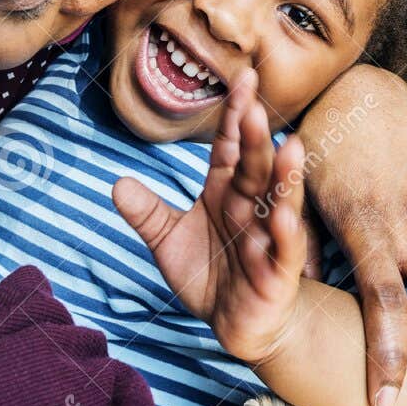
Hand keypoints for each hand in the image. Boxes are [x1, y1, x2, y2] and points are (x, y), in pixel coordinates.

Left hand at [112, 71, 308, 365]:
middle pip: (254, 167)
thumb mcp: (169, 241)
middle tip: (254, 104)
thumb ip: (147, 213)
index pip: (231, 147)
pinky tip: (282, 213)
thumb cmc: (210, 274)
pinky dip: (284, 231)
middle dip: (255, 137)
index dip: (234, 117)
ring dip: (284, 176)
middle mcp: (250, 206)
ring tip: (289, 145)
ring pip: (279, 201)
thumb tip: (117, 184)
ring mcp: (268, 237)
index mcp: (225, 190)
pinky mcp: (279, 271)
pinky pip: (284, 248)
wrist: (236, 324)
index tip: (242, 81)